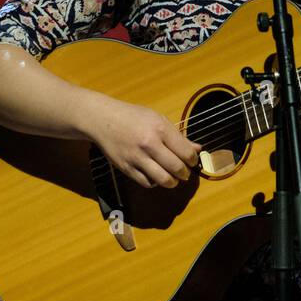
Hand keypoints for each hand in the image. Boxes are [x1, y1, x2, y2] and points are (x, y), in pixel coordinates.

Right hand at [83, 96, 201, 188]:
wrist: (103, 120)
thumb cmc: (133, 117)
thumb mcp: (158, 119)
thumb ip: (178, 136)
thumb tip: (197, 149)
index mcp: (160, 129)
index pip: (185, 152)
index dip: (193, 160)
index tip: (192, 161)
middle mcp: (149, 144)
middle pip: (176, 168)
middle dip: (185, 174)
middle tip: (185, 173)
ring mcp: (136, 157)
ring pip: (163, 179)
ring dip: (172, 182)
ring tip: (173, 178)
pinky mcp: (126, 168)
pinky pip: (146, 183)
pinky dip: (155, 182)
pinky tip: (156, 176)